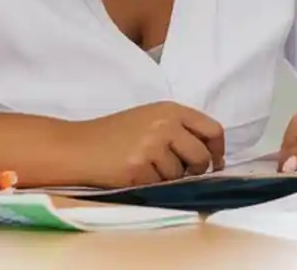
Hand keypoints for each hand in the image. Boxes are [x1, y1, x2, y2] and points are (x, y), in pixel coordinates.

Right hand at [66, 101, 224, 187]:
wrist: (79, 146)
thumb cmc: (117, 133)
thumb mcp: (152, 118)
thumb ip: (181, 129)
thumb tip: (212, 156)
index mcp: (171, 110)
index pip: (213, 130)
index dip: (218, 150)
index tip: (216, 163)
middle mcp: (165, 125)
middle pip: (201, 157)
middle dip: (195, 170)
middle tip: (181, 172)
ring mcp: (151, 147)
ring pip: (180, 175)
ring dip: (167, 177)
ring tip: (145, 166)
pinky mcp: (138, 168)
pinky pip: (159, 186)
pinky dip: (150, 184)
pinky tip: (134, 174)